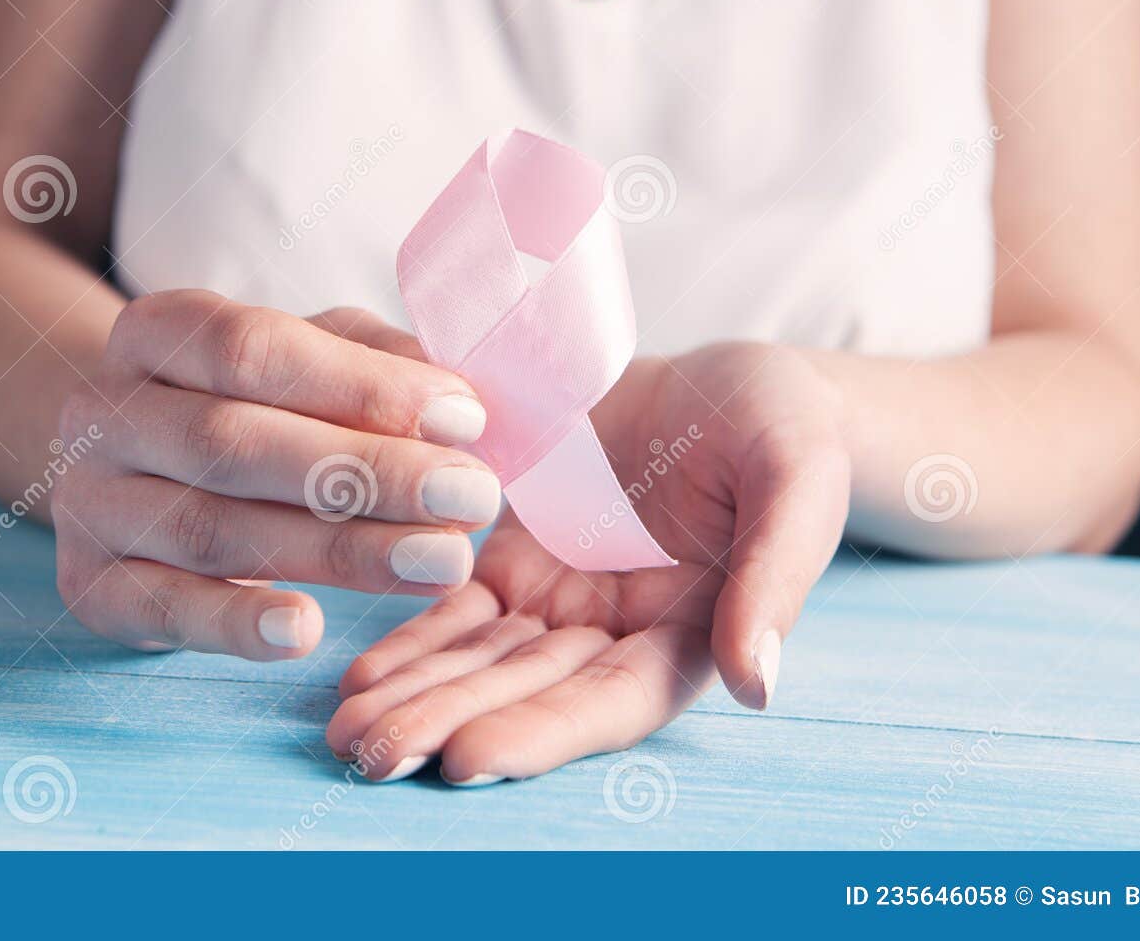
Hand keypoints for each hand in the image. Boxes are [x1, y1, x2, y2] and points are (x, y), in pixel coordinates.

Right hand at [51, 290, 502, 658]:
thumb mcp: (309, 356)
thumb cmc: (247, 402)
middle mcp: (106, 412)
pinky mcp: (91, 587)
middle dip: (367, 476)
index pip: (255, 348)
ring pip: (213, 530)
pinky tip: (305, 632)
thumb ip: (378, 367)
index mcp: (158, 331)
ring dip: (339, 552)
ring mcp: (90, 503)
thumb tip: (460, 413)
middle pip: (235, 443)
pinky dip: (233, 624)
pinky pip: (163, 610)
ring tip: (441, 562)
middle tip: (472, 500)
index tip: (464, 421)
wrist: (125, 466)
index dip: (363, 387)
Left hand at [327, 342, 849, 782]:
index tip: (469, 756)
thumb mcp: (797, 479)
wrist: (728, 384)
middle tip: (368, 755)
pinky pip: (456, 608)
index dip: (542, 732)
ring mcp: (560, 600)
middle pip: (524, 692)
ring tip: (342, 731)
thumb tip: (760, 683)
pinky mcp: (518, 559)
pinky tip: (357, 674)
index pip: (609, 701)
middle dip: (447, 724)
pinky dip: (411, 641)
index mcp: (688, 632)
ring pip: (478, 660)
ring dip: (414, 696)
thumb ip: (778, 575)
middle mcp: (615, 634)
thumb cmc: (785, 428)